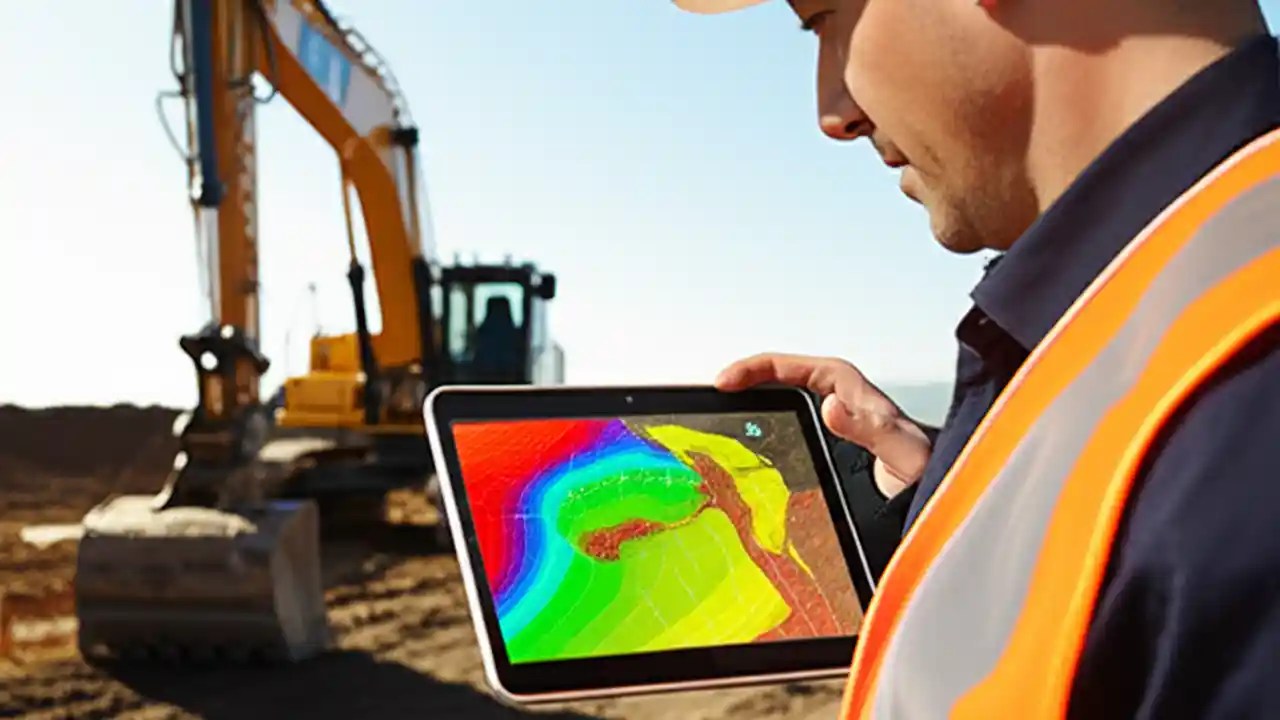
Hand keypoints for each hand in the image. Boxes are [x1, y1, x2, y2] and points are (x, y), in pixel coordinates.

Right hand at [715, 353, 932, 490]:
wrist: (940, 495)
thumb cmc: (929, 470)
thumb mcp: (903, 454)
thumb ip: (871, 430)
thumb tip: (830, 406)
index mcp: (849, 389)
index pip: (790, 367)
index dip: (753, 369)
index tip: (726, 382)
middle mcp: (837, 399)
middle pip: (778, 378)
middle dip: (743, 382)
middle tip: (713, 396)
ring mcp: (830, 421)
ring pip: (781, 401)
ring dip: (751, 405)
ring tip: (720, 418)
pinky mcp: (827, 445)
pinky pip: (787, 427)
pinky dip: (763, 431)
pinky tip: (745, 449)